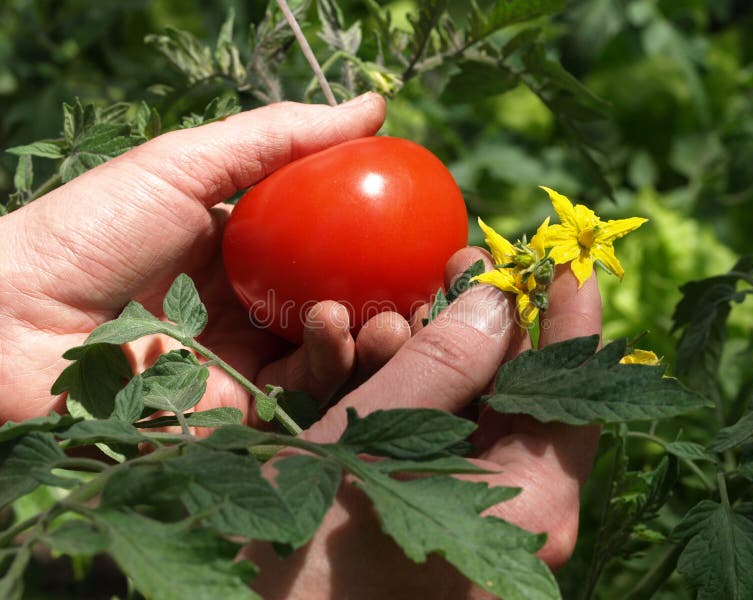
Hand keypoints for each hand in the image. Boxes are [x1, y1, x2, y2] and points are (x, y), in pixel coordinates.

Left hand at [0, 94, 405, 423]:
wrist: (9, 324)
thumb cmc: (91, 230)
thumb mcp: (188, 164)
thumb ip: (281, 138)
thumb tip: (374, 106)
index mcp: (235, 253)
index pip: (323, 248)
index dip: (374, 242)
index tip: (422, 229)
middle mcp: (245, 310)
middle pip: (336, 305)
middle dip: (388, 300)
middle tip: (431, 284)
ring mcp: (242, 364)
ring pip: (330, 356)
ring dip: (372, 336)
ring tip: (395, 312)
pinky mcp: (235, 415)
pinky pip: (302, 392)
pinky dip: (331, 363)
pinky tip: (341, 330)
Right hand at [244, 248, 601, 598]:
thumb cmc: (303, 554)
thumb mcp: (368, 446)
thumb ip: (440, 370)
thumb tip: (496, 303)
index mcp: (527, 509)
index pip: (572, 395)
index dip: (571, 319)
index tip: (565, 260)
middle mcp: (514, 521)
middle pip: (522, 400)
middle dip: (492, 326)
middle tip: (462, 265)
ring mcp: (473, 525)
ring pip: (478, 419)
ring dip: (446, 357)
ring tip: (415, 301)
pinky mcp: (432, 525)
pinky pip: (442, 447)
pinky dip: (418, 398)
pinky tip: (384, 357)